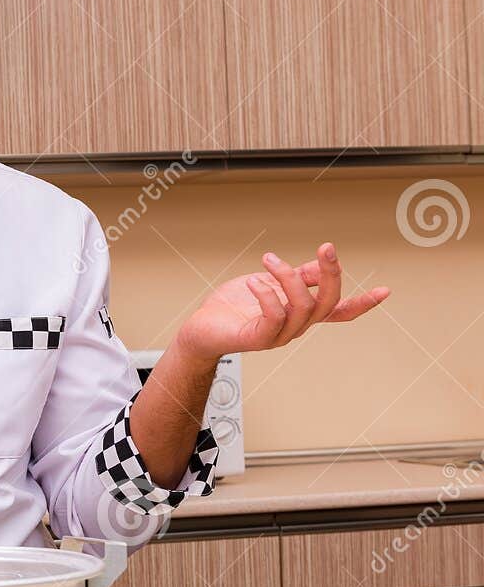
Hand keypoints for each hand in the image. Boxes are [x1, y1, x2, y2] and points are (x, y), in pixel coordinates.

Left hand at [173, 243, 389, 362]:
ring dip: (288, 278)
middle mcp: (295, 326)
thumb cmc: (232, 307)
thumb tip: (320, 265)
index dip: (363, 303)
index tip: (385, 290)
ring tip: (269, 261)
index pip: (339, 311)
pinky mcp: (257, 338)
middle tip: (326, 248)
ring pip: (303, 307)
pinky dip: (268, 295)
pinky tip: (256, 282)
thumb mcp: (269, 283)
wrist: (200, 328)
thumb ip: (297, 277)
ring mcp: (278, 335)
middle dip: (331, 274)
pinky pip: (274, 318)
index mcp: (301, 313)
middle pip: (328, 304)